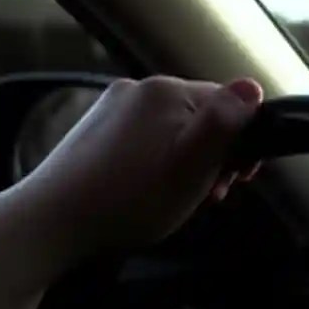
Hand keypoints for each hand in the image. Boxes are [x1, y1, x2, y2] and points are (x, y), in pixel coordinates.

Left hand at [20, 75, 262, 262]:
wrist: (54, 221)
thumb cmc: (130, 200)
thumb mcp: (192, 166)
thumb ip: (225, 123)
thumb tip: (253, 87)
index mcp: (167, 91)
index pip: (230, 106)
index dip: (242, 145)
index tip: (236, 180)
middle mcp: (138, 89)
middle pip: (202, 117)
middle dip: (214, 155)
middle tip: (208, 194)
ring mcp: (115, 107)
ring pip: (175, 130)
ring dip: (188, 162)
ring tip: (178, 197)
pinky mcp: (98, 128)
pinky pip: (148, 138)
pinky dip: (159, 162)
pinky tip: (149, 190)